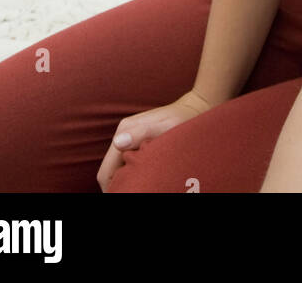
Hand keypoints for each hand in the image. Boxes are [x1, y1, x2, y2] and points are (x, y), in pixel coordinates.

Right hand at [97, 88, 213, 191]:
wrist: (195, 108)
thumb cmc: (183, 119)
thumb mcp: (165, 126)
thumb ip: (141, 133)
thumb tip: (118, 143)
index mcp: (125, 130)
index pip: (106, 170)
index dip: (113, 187)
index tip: (127, 194)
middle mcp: (124, 133)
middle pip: (110, 170)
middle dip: (119, 184)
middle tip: (137, 192)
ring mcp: (130, 136)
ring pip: (118, 167)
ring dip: (126, 177)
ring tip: (142, 185)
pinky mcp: (137, 139)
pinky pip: (128, 161)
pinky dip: (133, 171)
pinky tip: (146, 175)